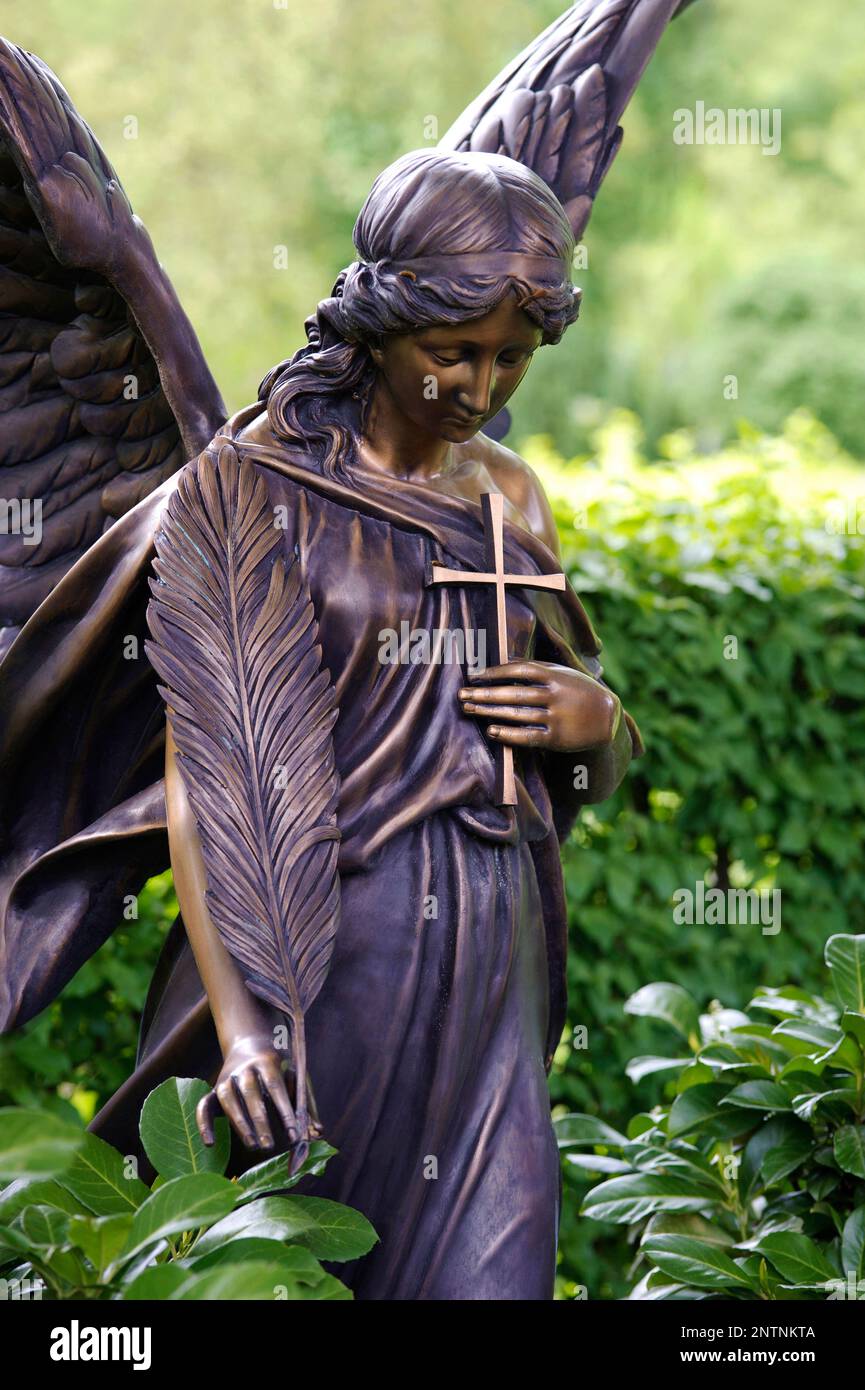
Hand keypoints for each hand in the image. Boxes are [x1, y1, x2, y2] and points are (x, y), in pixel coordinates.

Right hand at [196, 1030, 321, 1153]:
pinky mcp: (215, 1088)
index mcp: (268, 1061)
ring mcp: (227, 1077)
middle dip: (260, 1122)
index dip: (284, 1111)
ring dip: (239, 1124)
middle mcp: (244, 1068)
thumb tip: (318, 1133)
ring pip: (228, 1100)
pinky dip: (204, 1124)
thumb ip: (305, 1104)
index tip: (293, 1135)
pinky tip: (210, 1143)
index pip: (276, 1087)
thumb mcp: (294, 1076)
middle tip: (270, 1146)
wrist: (249, 1042)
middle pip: (251, 1094)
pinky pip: (204, 1106)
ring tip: (253, 1146)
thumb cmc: (279, 1067)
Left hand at [458, 659, 619, 753]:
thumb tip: (504, 662)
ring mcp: (555, 718)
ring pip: (517, 714)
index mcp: (555, 675)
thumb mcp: (564, 673)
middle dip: (485, 693)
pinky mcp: (556, 739)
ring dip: (490, 711)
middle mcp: (554, 695)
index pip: (519, 669)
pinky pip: (527, 736)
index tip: (474, 675)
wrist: (608, 717)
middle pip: (513, 693)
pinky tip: (491, 730)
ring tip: (469, 708)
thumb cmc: (579, 691)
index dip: (495, 672)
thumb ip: (539, 668)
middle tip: (462, 694)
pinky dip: (508, 734)